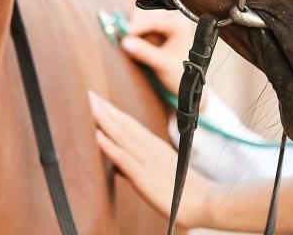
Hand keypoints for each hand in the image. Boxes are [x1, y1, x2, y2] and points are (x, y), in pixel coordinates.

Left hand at [89, 90, 213, 227]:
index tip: (98, 99)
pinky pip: (124, 159)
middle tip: (88, 93)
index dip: (113, 111)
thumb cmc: (184, 191)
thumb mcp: (161, 173)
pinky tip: (97, 136)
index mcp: (155, 147)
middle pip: (124, 124)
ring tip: (89, 104)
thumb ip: (140, 165)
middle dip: (105, 109)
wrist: (204, 201)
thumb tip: (117, 164)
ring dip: (104, 119)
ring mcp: (147, 161)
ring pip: (122, 135)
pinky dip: (109, 146)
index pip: (130, 124)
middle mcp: (150, 149)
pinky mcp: (144, 177)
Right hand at [120, 9, 197, 96]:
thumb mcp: (161, 63)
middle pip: (147, 16)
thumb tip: (125, 42)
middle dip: (134, 26)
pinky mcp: (159, 35)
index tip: (123, 34)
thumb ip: (144, 52)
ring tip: (127, 42)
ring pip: (143, 22)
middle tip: (122, 36)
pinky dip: (136, 36)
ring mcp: (165, 28)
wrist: (189, 85)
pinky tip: (132, 44)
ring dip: (134, 31)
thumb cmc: (181, 74)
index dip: (136, 26)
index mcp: (178, 25)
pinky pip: (143, 31)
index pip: (154, 21)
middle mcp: (173, 22)